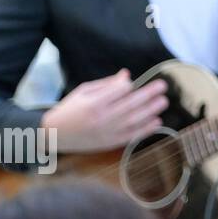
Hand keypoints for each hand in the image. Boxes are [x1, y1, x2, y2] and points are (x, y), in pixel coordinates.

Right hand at [41, 69, 168, 151]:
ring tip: (163, 101)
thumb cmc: (70, 109)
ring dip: (151, 110)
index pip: (118, 91)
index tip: (131, 82)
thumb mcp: (84, 92)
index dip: (127, 85)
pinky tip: (157, 121)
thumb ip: (106, 84)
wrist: (54, 135)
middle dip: (148, 94)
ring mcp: (107, 132)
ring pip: (134, 120)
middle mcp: (101, 118)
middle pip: (130, 104)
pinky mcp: (110, 143)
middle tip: (162, 86)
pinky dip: (146, 129)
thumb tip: (127, 75)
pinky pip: (132, 136)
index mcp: (93, 103)